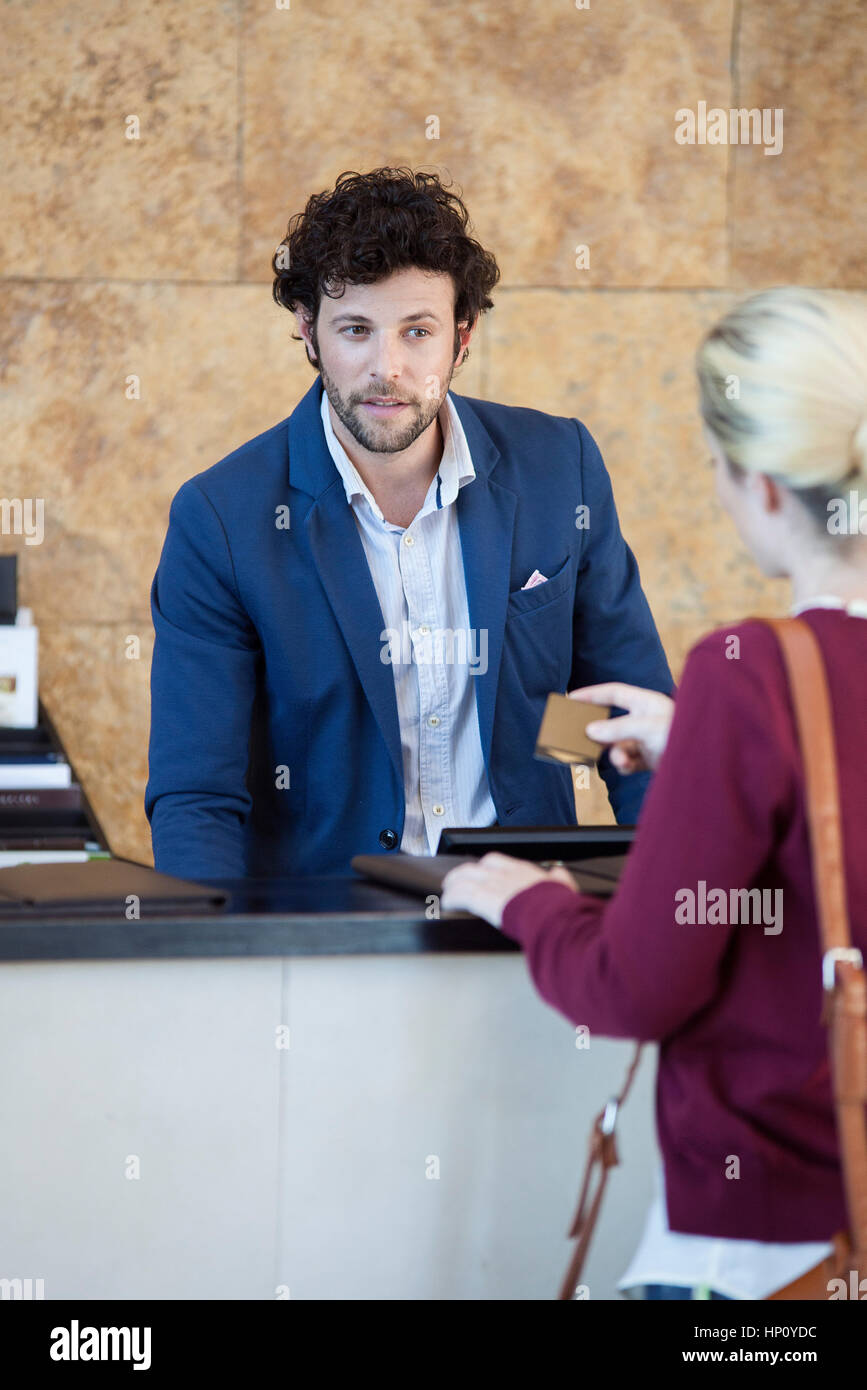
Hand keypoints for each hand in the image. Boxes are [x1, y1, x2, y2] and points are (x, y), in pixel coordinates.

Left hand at [440, 851, 576, 927]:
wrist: (551, 914)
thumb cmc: (557, 906)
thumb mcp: (562, 887)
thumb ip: (558, 879)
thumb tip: (559, 874)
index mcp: (522, 871)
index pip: (498, 861)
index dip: (486, 865)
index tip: (482, 870)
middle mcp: (504, 874)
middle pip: (477, 866)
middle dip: (465, 871)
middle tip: (457, 878)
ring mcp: (492, 884)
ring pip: (464, 877)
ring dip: (454, 883)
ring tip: (448, 889)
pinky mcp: (482, 898)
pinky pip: (460, 895)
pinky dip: (451, 898)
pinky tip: (447, 902)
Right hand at [568, 681, 674, 772]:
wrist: (708, 764)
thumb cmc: (683, 735)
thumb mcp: (647, 728)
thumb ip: (617, 728)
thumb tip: (590, 731)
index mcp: (646, 703)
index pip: (613, 693)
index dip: (592, 694)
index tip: (571, 699)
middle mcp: (645, 720)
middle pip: (612, 722)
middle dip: (599, 733)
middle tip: (579, 738)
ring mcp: (647, 740)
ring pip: (618, 745)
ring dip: (616, 754)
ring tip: (622, 760)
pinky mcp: (650, 759)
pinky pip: (627, 761)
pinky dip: (624, 764)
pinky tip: (628, 766)